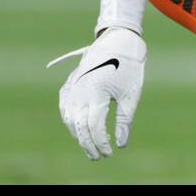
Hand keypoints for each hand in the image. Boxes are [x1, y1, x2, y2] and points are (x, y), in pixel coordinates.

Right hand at [48, 27, 146, 159]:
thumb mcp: (131, 94)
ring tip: (90, 145)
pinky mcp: (70, 83)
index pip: (93, 127)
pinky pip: (65, 107)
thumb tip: (121, 144)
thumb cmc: (129, 66)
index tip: (110, 153)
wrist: (119, 39)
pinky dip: (70, 121)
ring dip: (78, 134)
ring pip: (69, 119)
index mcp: (96, 93)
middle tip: (99, 156)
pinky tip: (78, 128)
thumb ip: (124, 120)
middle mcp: (79, 91)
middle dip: (88, 144)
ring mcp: (72, 87)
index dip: (100, 143)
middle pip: (79, 127)